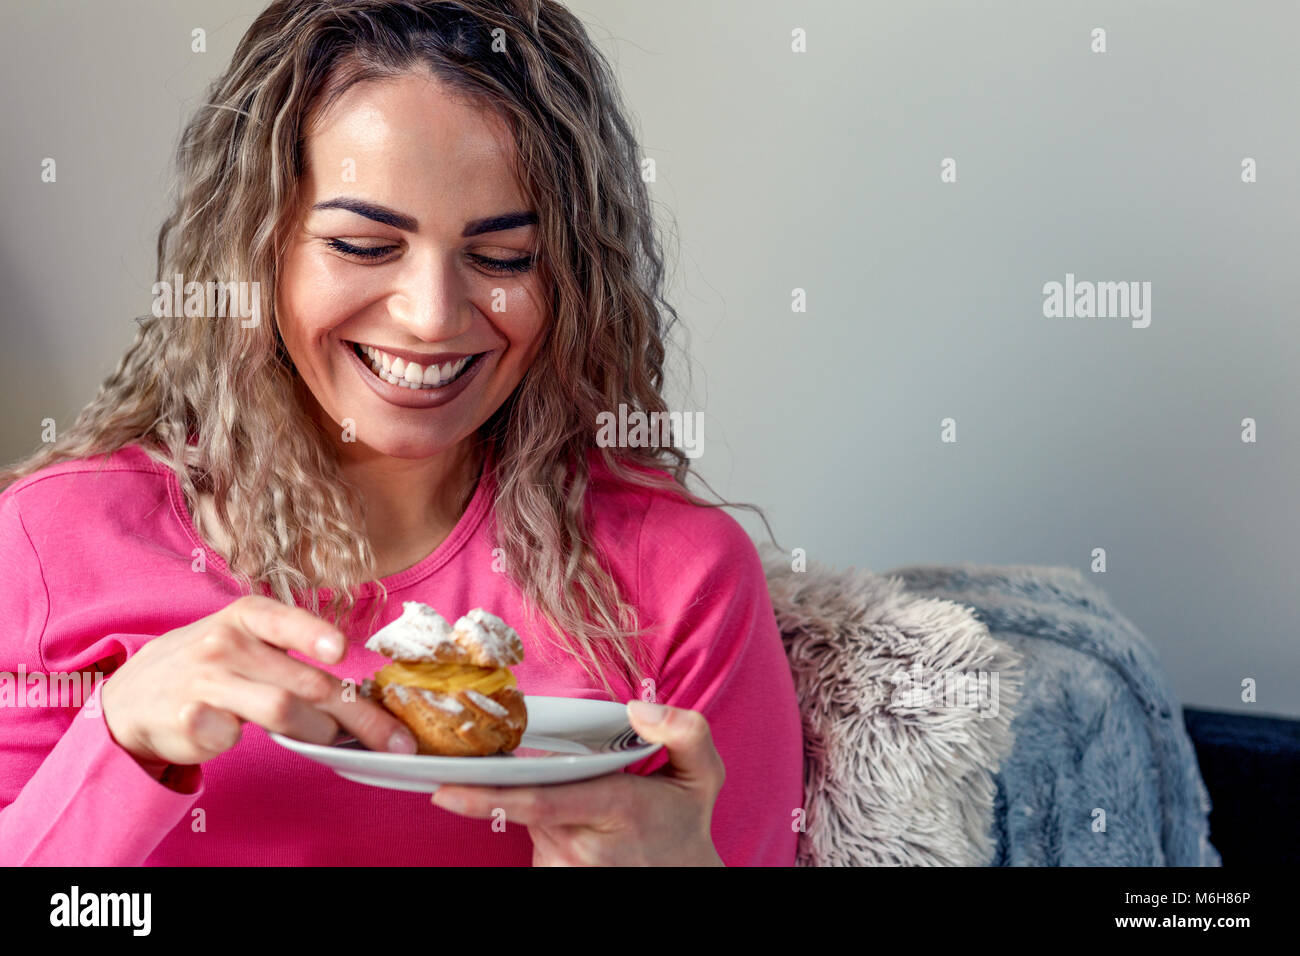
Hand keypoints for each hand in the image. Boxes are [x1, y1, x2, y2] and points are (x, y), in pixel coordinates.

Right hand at [101, 594, 417, 766]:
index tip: (341, 652)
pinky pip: (226, 734)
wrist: (134, 695)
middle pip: (307, 682)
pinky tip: (244, 737)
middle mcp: (226, 644)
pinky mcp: (186, 719)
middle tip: (391, 740)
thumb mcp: (247, 643)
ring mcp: (204, 680)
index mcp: (248, 617)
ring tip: (331, 739)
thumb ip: (294, 661)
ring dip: (318, 730)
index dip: (315, 635)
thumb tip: (360, 695)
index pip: (287, 621)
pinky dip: (243, 740)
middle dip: (358, 714)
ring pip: (279, 709)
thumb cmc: (211, 666)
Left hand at [430, 700, 724, 865]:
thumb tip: (639, 709)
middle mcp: (581, 846)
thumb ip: (684, 729)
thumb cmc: (685, 822)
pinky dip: (547, 828)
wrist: (688, 881)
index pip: (539, 803)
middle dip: (518, 781)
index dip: (488, 797)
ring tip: (586, 808)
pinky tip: (579, 829)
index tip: (445, 790)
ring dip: (540, 806)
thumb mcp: (704, 774)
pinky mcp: (554, 879)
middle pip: (526, 803)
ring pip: (528, 823)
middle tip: (530, 767)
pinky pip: (535, 842)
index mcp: (614, 808)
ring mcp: (565, 868)